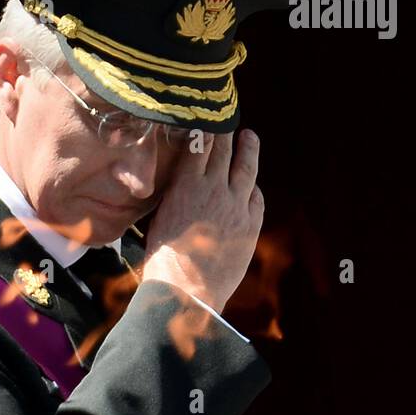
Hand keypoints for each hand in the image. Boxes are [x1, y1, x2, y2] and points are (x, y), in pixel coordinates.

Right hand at [140, 128, 263, 314]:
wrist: (186, 292)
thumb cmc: (164, 262)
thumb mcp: (159, 220)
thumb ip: (174, 197)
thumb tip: (181, 186)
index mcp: (187, 186)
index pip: (199, 146)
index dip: (204, 131)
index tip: (206, 122)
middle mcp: (215, 189)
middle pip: (224, 150)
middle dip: (226, 134)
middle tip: (228, 122)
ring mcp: (237, 206)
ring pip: (247, 167)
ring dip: (249, 148)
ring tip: (250, 137)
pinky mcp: (251, 225)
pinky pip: (257, 198)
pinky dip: (254, 188)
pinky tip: (252, 185)